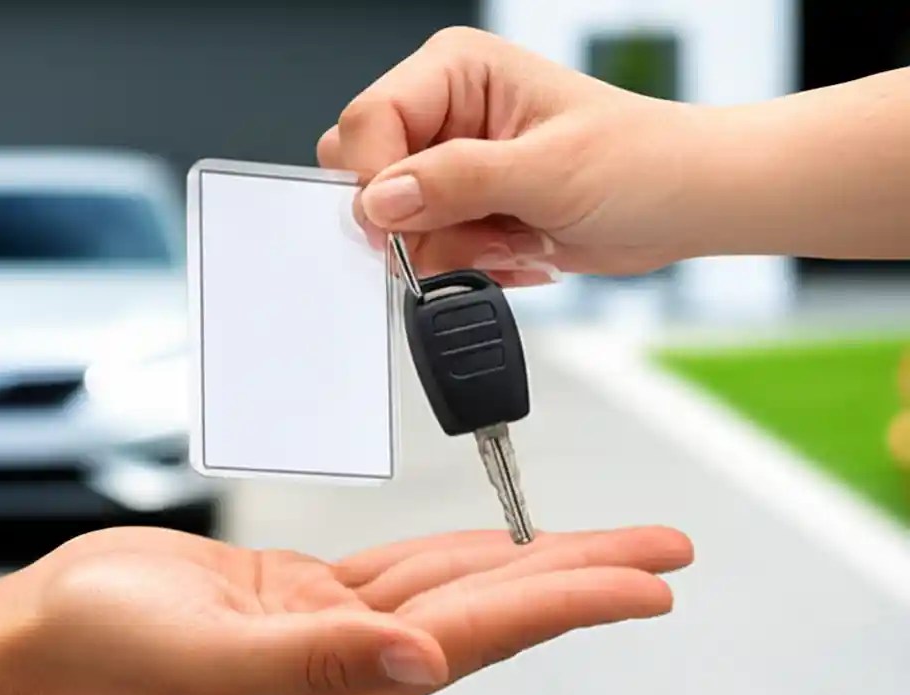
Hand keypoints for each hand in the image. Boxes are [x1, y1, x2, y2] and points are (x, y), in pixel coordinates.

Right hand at [11, 525, 692, 694]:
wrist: (55, 633)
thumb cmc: (111, 653)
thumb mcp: (211, 654)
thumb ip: (317, 659)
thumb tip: (421, 660)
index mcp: (346, 681)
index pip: (485, 634)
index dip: (572, 602)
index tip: (648, 583)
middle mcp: (357, 658)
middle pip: (495, 605)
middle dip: (582, 574)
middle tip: (663, 551)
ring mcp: (335, 627)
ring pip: (459, 582)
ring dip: (532, 558)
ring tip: (604, 544)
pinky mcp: (307, 597)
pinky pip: (401, 567)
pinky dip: (454, 547)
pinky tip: (492, 539)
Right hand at [317, 27, 710, 285]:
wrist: (688, 204)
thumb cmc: (645, 161)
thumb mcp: (549, 170)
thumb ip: (457, 182)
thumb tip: (381, 200)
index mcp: (456, 69)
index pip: (367, 122)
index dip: (380, 181)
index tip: (409, 223)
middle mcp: (443, 112)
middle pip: (365, 174)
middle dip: (416, 221)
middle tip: (477, 230)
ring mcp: (449, 164)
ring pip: (392, 225)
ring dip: (450, 250)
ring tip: (514, 238)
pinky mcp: (461, 209)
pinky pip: (424, 250)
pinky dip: (465, 265)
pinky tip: (516, 249)